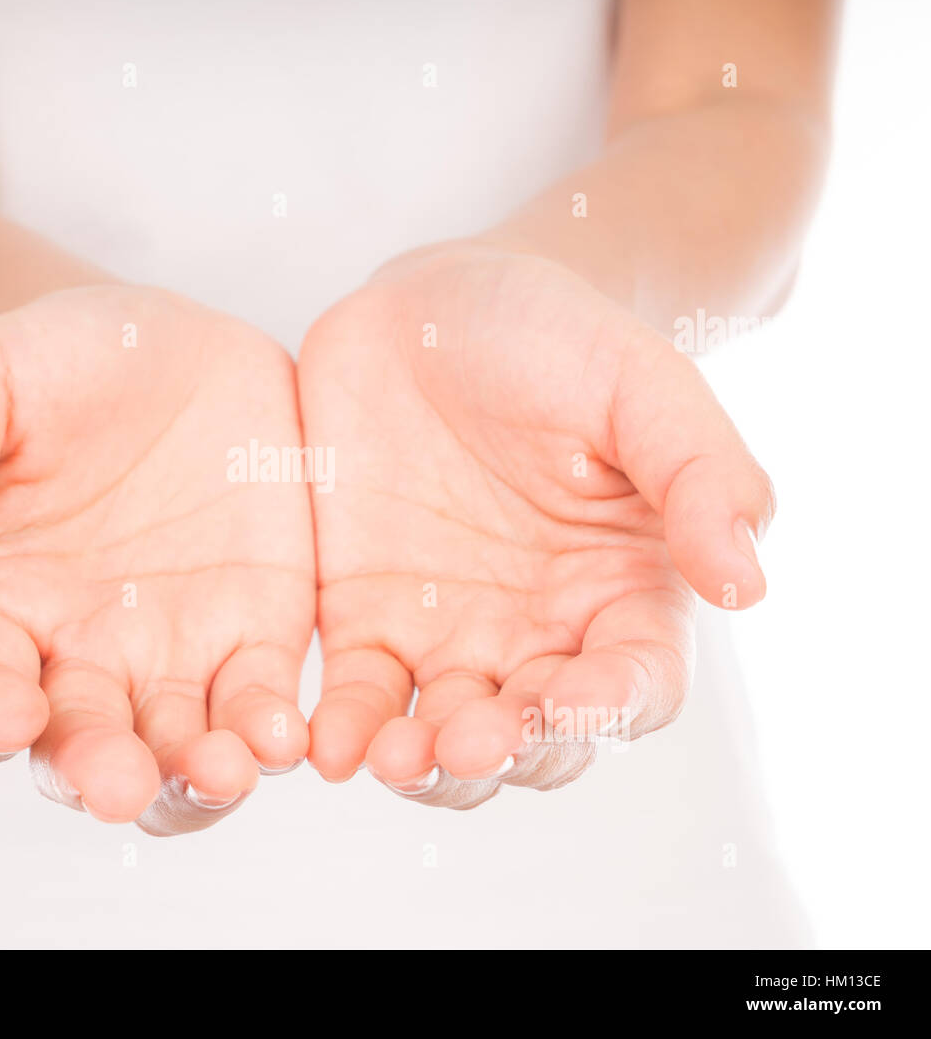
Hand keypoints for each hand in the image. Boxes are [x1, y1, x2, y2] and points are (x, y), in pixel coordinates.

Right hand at [0, 286, 314, 834]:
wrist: (164, 351)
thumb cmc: (52, 366)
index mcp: (1, 605)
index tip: (3, 715)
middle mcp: (84, 652)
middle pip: (81, 748)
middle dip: (98, 775)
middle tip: (120, 786)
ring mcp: (175, 652)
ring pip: (177, 752)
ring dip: (197, 779)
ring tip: (226, 772)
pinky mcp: (256, 633)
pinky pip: (261, 701)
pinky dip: (269, 730)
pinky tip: (286, 736)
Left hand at [297, 245, 772, 807]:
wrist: (431, 308)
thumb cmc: (555, 339)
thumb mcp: (639, 385)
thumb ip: (701, 474)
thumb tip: (747, 584)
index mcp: (621, 591)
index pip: (634, 684)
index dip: (606, 710)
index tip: (566, 704)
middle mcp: (538, 634)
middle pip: (535, 740)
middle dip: (502, 755)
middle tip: (463, 744)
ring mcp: (446, 635)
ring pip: (441, 739)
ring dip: (420, 765)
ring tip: (387, 758)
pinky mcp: (364, 621)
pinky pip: (356, 697)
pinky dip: (343, 731)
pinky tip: (325, 743)